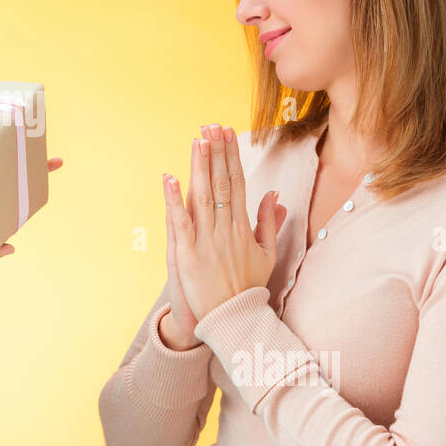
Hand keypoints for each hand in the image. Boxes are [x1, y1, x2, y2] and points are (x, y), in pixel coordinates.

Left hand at [163, 125, 286, 325]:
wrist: (233, 320)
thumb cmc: (248, 288)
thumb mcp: (267, 255)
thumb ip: (269, 223)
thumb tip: (275, 196)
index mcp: (243, 227)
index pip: (237, 183)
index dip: (231, 156)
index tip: (227, 133)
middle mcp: (225, 229)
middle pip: (220, 183)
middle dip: (217, 152)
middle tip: (212, 125)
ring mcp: (206, 241)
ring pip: (202, 196)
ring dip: (200, 166)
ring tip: (198, 139)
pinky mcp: (187, 254)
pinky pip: (180, 222)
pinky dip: (174, 200)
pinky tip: (170, 177)